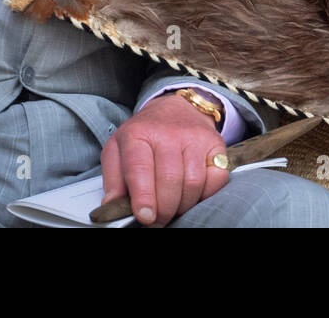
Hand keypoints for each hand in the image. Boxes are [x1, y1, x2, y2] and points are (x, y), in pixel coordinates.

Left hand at [100, 92, 227, 226]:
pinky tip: (193, 193)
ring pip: (193, 183)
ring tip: (173, 206)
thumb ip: (113, 181)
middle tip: (158, 219)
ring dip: (183, 204)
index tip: (145, 216)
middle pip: (170, 179)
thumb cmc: (145, 136)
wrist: (176, 109)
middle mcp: (168, 132)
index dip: (143, 196)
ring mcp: (194, 137)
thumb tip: (112, 207)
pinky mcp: (215, 144)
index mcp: (138, 134)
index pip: (140, 168)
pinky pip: (216, 179)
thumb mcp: (118, 151)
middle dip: (164, 209)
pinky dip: (206, 194)